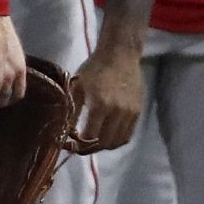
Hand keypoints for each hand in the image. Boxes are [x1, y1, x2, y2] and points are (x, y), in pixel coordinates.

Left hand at [65, 39, 144, 154]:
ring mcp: (130, 113)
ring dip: (104, 146)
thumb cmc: (94, 68)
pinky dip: (116, 140)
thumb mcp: (77, 87)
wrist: (120, 54)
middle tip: (80, 147)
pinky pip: (127, 135)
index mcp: (99, 105)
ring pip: (117, 142)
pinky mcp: (137, 112)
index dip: (79, 147)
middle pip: (104, 143)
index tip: (71, 146)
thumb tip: (66, 132)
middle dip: (90, 149)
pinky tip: (107, 135)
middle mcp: (117, 112)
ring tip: (94, 142)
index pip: (89, 137)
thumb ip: (72, 111)